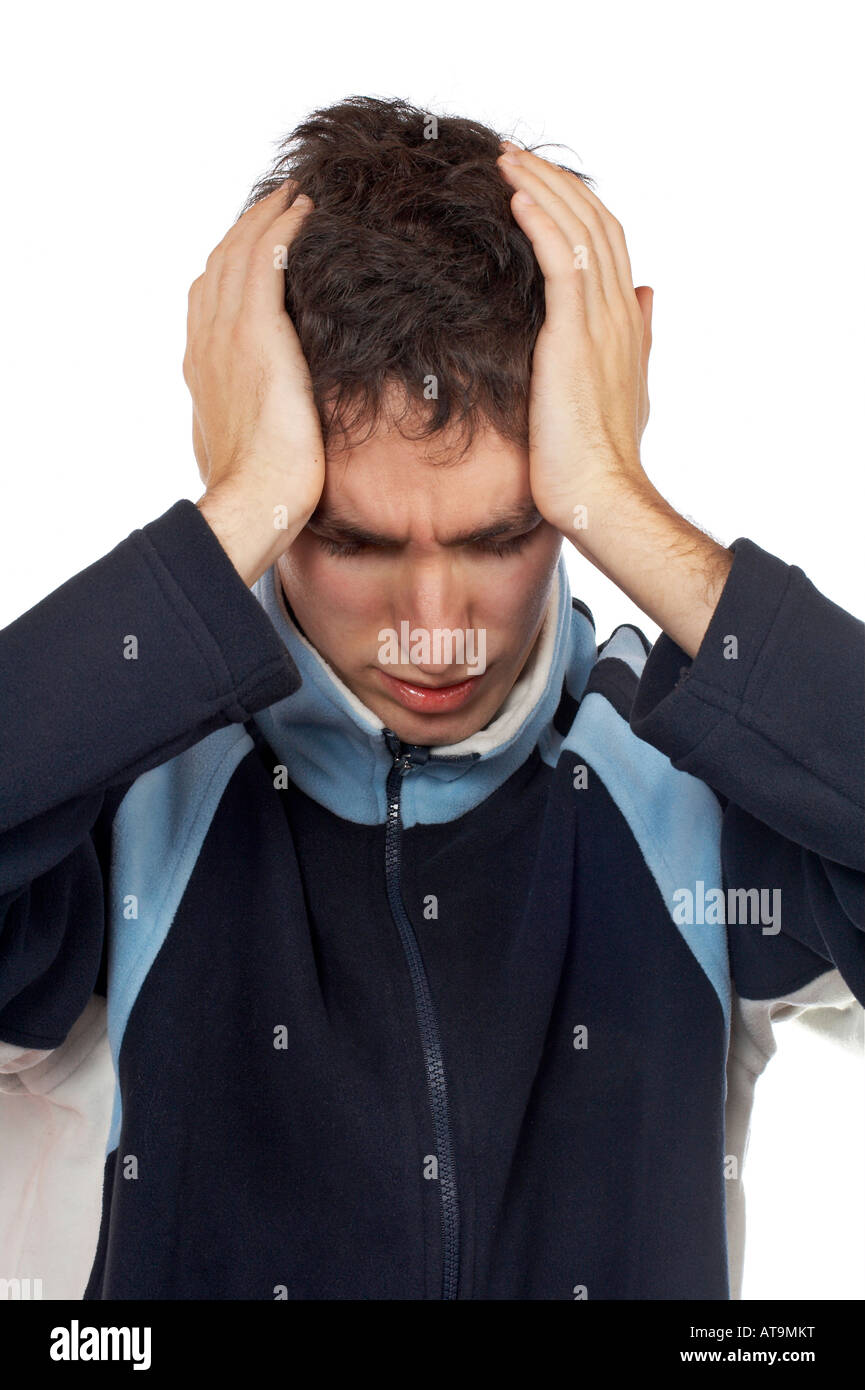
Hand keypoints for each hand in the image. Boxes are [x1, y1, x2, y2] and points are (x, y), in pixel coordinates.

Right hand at [183, 179, 324, 581]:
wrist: (255, 498)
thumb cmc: (256, 490)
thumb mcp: (241, 445)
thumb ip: (243, 417)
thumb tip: (256, 422)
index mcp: (200, 364)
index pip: (210, 294)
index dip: (232, 260)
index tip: (257, 241)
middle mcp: (206, 340)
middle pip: (222, 262)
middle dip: (249, 226)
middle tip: (280, 199)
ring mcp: (228, 333)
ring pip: (243, 252)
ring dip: (270, 216)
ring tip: (296, 195)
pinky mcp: (258, 332)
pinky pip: (267, 261)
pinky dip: (283, 229)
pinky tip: (304, 212)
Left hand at [497, 144, 731, 656]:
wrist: (601, 495)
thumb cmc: (602, 459)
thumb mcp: (627, 388)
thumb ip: (638, 339)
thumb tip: (650, 296)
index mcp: (628, 323)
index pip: (607, 241)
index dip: (575, 203)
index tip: (538, 182)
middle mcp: (619, 312)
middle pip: (594, 221)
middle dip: (553, 182)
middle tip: (512, 154)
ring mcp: (600, 322)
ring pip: (578, 230)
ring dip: (540, 187)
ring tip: (505, 160)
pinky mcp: (574, 337)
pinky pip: (563, 261)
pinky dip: (542, 222)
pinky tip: (515, 196)